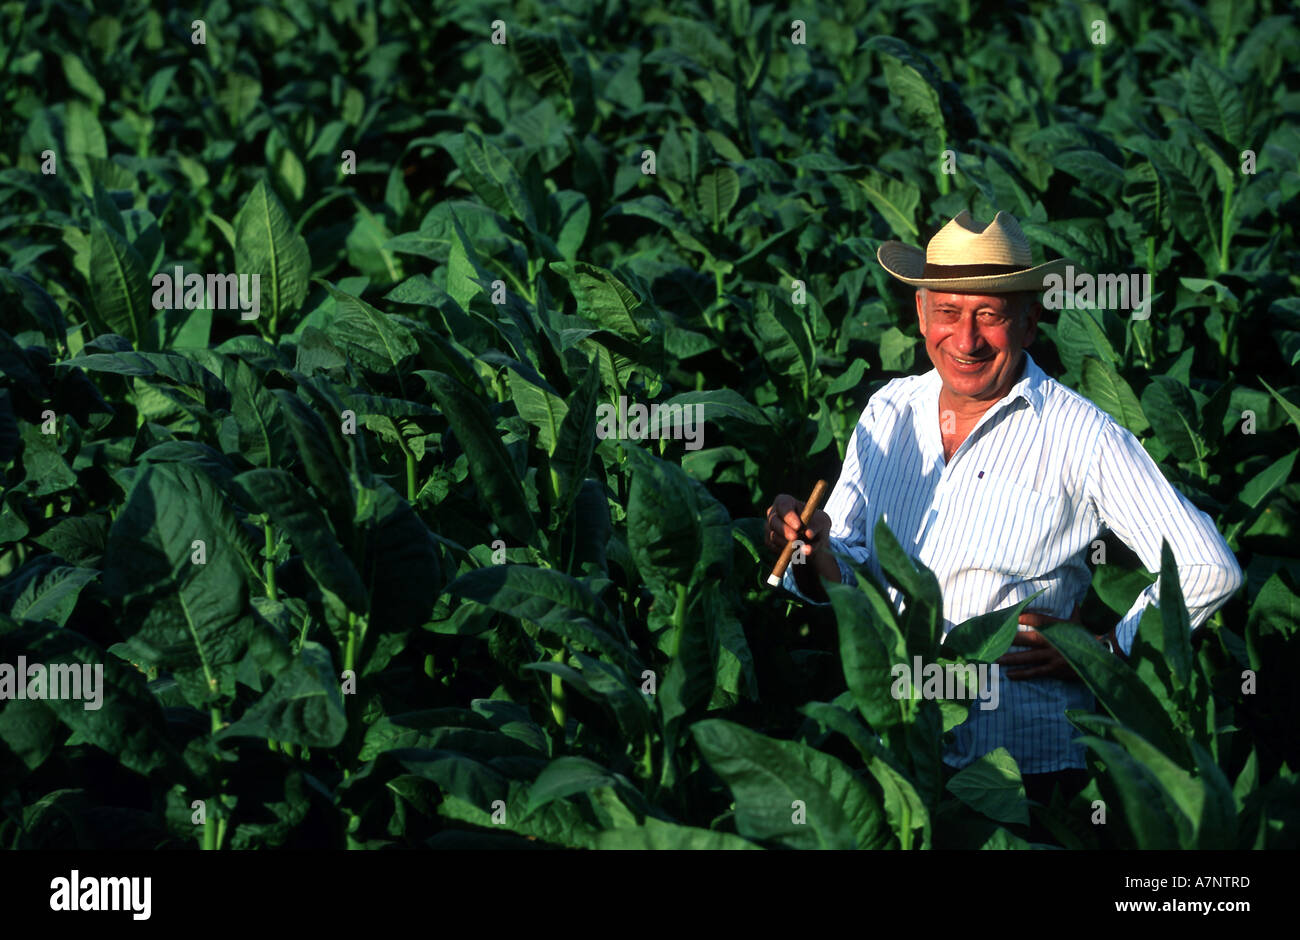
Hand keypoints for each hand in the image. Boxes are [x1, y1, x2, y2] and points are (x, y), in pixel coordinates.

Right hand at [764, 493, 830, 559]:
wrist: (812, 540)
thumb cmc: (817, 525)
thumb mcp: (822, 523)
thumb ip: (816, 527)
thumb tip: (808, 534)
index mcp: (785, 502)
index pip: (783, 505)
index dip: (789, 516)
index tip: (798, 526)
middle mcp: (773, 513)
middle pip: (774, 521)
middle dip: (785, 531)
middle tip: (796, 539)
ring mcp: (769, 527)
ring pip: (773, 537)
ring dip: (788, 544)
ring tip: (803, 547)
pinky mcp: (768, 541)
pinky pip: (774, 548)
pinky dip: (786, 551)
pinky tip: (797, 551)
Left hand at [995, 606, 1114, 681]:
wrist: (1103, 657)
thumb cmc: (1089, 639)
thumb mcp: (1080, 623)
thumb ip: (1075, 611)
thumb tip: (1076, 601)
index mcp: (1056, 627)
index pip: (1036, 618)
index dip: (1021, 616)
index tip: (1007, 616)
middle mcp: (1051, 640)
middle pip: (1025, 638)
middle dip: (1008, 640)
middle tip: (991, 641)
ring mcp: (1052, 656)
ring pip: (1026, 657)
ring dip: (1009, 659)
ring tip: (994, 660)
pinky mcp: (1054, 670)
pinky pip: (1034, 672)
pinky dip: (1021, 674)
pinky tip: (1009, 675)